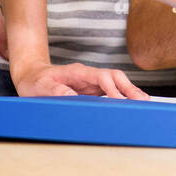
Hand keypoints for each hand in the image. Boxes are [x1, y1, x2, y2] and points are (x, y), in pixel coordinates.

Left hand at [12, 61, 148, 98]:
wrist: (32, 75)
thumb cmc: (36, 81)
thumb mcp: (42, 86)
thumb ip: (57, 90)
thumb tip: (73, 97)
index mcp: (78, 72)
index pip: (101, 77)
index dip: (112, 88)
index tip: (119, 100)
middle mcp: (89, 75)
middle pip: (115, 77)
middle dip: (129, 88)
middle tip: (142, 100)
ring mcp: (91, 81)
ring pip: (116, 82)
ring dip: (130, 91)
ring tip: (143, 103)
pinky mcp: (91, 88)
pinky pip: (111, 90)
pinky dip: (123, 95)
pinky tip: (131, 102)